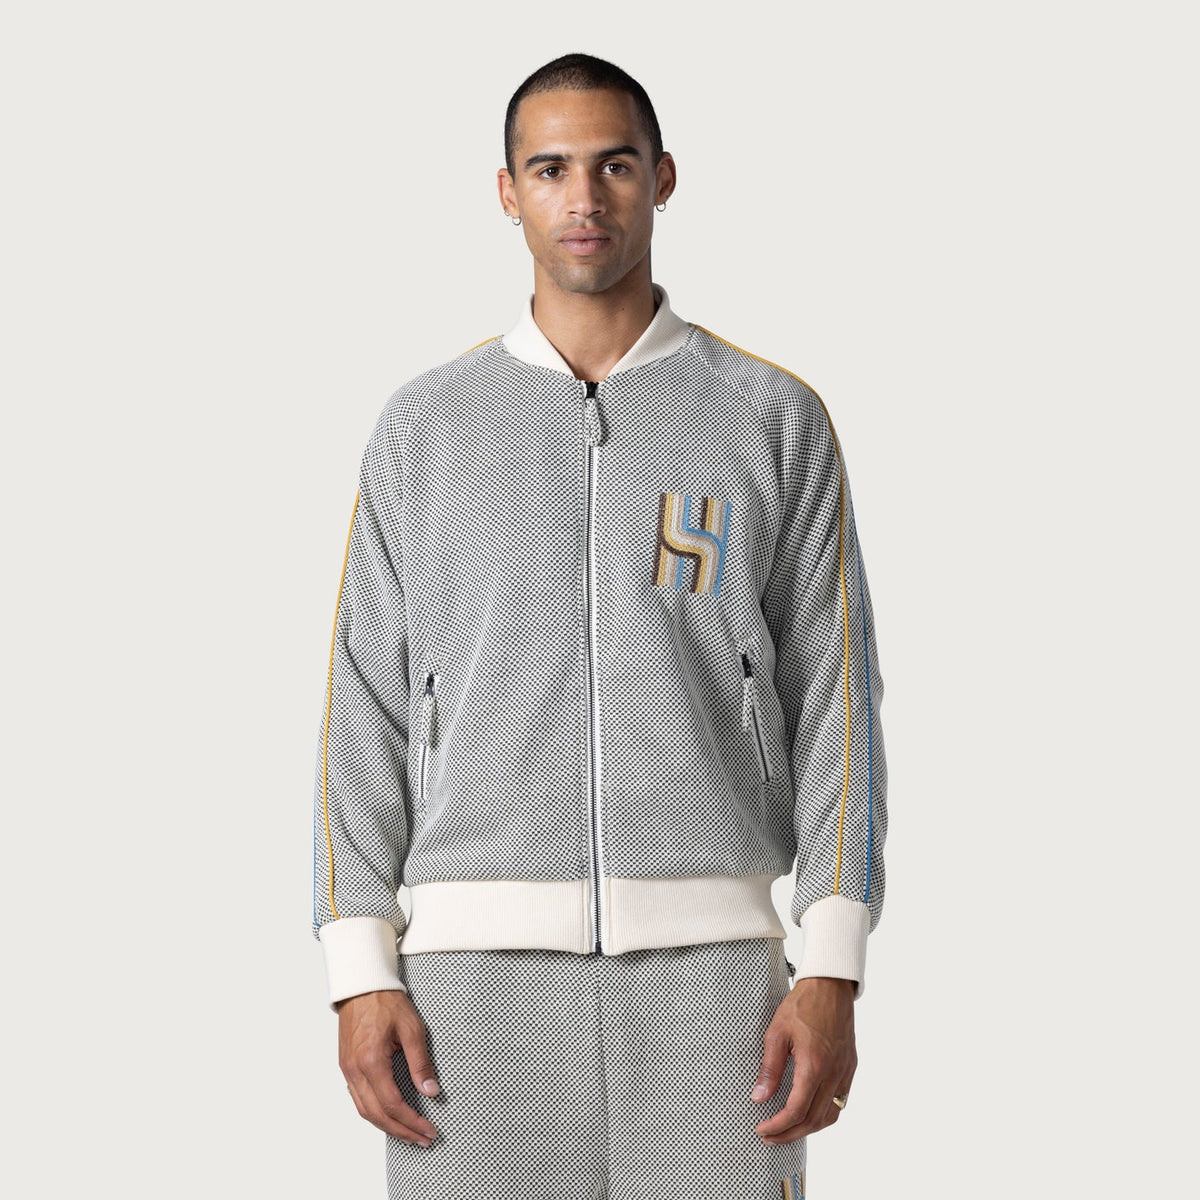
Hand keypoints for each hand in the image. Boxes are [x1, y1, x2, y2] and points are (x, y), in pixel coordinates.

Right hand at [337, 989, 441, 1145]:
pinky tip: (389, 1115)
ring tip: (409, 1133)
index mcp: (371, 1061)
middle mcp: (354, 1070)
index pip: (393, 1104)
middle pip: (377, 1114)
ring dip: (387, 1126)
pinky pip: (358, 1099)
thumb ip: (420, 1062)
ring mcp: (347, 1069)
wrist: (362, 985)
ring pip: (365, 1110)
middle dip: (401, 1131)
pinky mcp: (346, 1066)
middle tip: (423, 1139)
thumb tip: (431, 1091)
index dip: (412, 1121)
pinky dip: (374, 1112)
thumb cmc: (386, 1001)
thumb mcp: (412, 1028)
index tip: (430, 1129)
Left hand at [750, 976, 856, 1143]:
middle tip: (769, 1136)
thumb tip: (759, 1097)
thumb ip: (770, 1068)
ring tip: (787, 1130)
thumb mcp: (777, 1032)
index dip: (778, 1126)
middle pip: (813, 1120)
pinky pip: (840, 1102)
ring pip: (830, 1115)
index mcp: (815, 1065)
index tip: (762, 1129)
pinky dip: (824, 1115)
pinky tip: (809, 1113)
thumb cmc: (803, 1005)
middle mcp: (834, 1073)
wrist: (830, 986)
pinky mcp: (850, 1068)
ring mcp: (845, 1072)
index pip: (797, 1110)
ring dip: (808, 1128)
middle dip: (789, 1133)